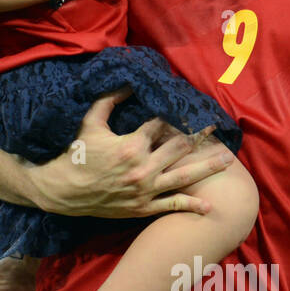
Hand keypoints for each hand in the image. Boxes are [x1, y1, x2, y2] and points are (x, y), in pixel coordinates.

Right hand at [27, 88, 233, 217]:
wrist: (63, 192)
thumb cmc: (75, 155)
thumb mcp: (89, 123)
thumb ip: (108, 101)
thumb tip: (127, 83)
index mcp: (131, 145)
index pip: (159, 126)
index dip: (172, 116)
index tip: (186, 109)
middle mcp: (142, 168)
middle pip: (178, 148)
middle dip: (198, 136)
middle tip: (215, 128)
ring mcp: (144, 190)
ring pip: (183, 176)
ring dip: (206, 167)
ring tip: (226, 160)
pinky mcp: (141, 207)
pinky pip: (170, 205)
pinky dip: (190, 205)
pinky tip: (209, 205)